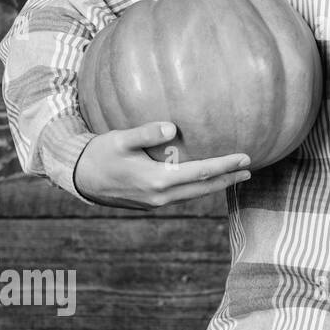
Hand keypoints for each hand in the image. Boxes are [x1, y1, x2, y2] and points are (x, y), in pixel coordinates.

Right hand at [74, 121, 250, 209]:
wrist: (79, 178)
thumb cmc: (99, 153)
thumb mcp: (119, 139)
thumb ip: (145, 133)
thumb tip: (170, 127)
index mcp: (157, 180)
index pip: (201, 173)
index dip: (225, 166)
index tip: (246, 158)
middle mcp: (161, 196)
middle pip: (203, 188)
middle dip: (228, 179)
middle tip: (249, 170)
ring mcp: (157, 202)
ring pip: (194, 194)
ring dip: (216, 185)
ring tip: (235, 176)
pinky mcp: (152, 202)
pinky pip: (183, 195)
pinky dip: (199, 187)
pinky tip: (207, 179)